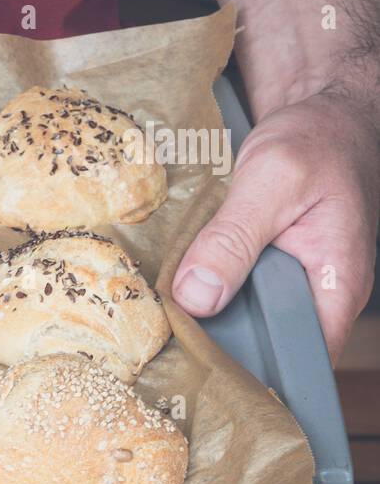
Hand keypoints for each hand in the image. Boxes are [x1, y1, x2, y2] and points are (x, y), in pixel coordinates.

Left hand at [172, 88, 378, 362]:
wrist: (316, 109)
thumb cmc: (315, 140)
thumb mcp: (272, 180)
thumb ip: (235, 238)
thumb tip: (197, 296)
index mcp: (335, 287)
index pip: (297, 359)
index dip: (250, 374)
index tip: (196, 374)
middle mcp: (311, 293)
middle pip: (256, 343)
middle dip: (209, 343)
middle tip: (153, 346)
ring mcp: (281, 280)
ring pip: (232, 315)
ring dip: (193, 312)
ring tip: (147, 318)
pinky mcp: (254, 264)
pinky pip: (220, 286)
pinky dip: (193, 283)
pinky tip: (161, 282)